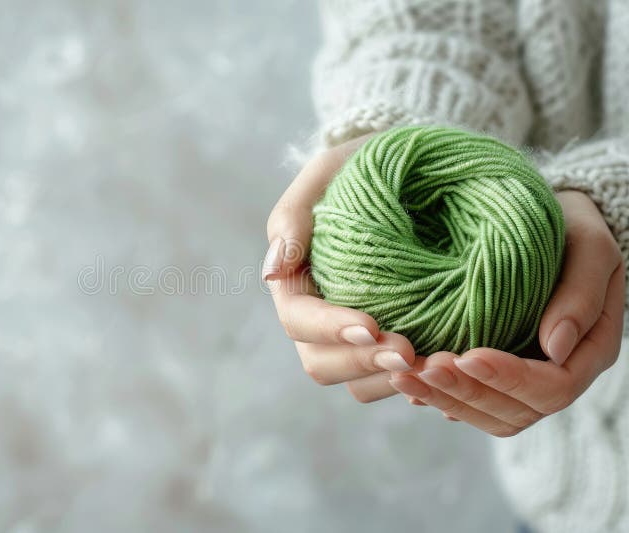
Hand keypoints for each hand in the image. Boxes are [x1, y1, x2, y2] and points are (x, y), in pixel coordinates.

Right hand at [264, 133, 419, 402]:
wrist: (412, 171)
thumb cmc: (361, 166)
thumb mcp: (326, 173)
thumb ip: (293, 216)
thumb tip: (272, 273)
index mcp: (296, 283)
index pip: (299, 320)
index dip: (330, 329)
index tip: (370, 325)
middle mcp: (320, 319)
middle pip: (322, 363)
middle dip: (362, 363)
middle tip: (409, 352)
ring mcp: (354, 337)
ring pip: (357, 382)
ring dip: (388, 380)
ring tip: (430, 365)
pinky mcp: (391, 343)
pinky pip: (392, 382)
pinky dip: (413, 385)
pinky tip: (441, 373)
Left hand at [389, 191, 624, 436]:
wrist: (541, 224)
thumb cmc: (570, 228)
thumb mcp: (589, 246)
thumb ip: (581, 294)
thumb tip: (554, 347)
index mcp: (589, 350)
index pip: (555, 387)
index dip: (510, 378)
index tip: (469, 355)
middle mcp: (558, 375)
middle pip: (517, 411)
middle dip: (467, 392)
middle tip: (425, 368)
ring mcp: (525, 381)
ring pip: (489, 414)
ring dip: (445, 399)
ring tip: (406, 377)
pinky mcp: (494, 375)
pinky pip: (469, 404)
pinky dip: (438, 398)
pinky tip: (409, 386)